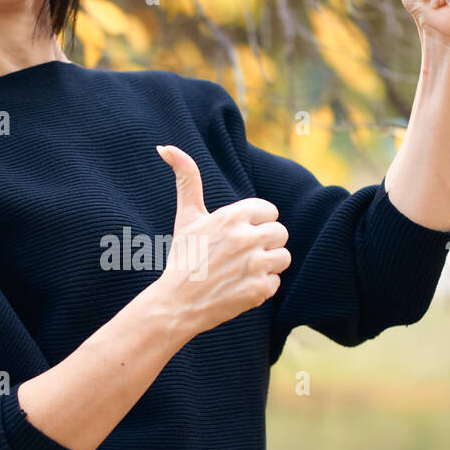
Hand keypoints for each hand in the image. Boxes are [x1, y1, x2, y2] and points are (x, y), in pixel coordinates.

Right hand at [154, 144, 290, 338]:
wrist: (176, 303)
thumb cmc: (182, 257)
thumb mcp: (186, 216)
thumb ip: (187, 179)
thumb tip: (166, 147)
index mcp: (233, 215)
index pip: (270, 211)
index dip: (256, 224)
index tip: (237, 235)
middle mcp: (247, 237)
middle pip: (280, 233)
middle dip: (264, 244)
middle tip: (240, 255)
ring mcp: (255, 265)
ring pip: (283, 257)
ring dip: (267, 265)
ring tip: (241, 271)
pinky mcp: (259, 290)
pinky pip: (276, 283)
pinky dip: (261, 288)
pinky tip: (239, 287)